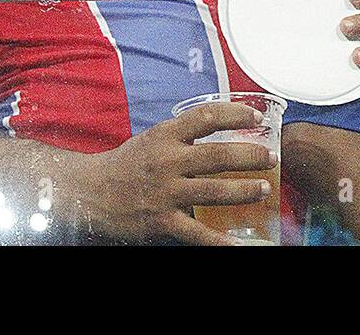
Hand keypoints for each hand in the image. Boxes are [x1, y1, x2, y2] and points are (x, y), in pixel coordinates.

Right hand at [62, 102, 277, 244]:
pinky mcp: (162, 222)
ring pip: (215, 190)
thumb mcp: (151, 140)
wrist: (88, 194)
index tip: (257, 118)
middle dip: (250, 155)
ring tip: (264, 189)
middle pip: (218, 155)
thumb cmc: (125, 165)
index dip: (235, 114)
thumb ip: (181, 137)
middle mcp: (167, 161)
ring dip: (245, 190)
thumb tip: (221, 130)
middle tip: (271, 157)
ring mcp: (166, 193)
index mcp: (164, 136)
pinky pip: (199, 233)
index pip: (206, 117)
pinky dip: (221, 241)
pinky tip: (241, 244)